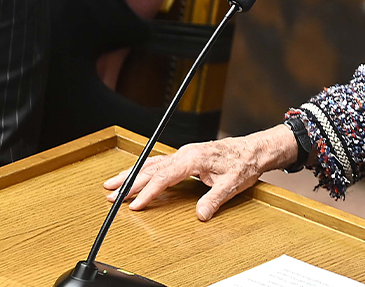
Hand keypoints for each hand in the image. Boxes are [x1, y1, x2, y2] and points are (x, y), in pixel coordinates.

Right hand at [102, 124, 298, 220]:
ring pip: (152, 163)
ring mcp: (184, 153)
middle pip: (151, 168)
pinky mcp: (186, 156)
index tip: (134, 205)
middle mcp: (185, 153)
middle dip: (129, 183)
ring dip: (131, 174)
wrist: (254, 149)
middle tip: (110, 195)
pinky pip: (159, 162)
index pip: (164, 176)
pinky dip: (143, 170)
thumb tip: (201, 215)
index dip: (148, 192)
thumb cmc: (244, 163)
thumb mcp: (232, 184)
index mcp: (194, 158)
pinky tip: (133, 176)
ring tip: (111, 184)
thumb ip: (214, 199)